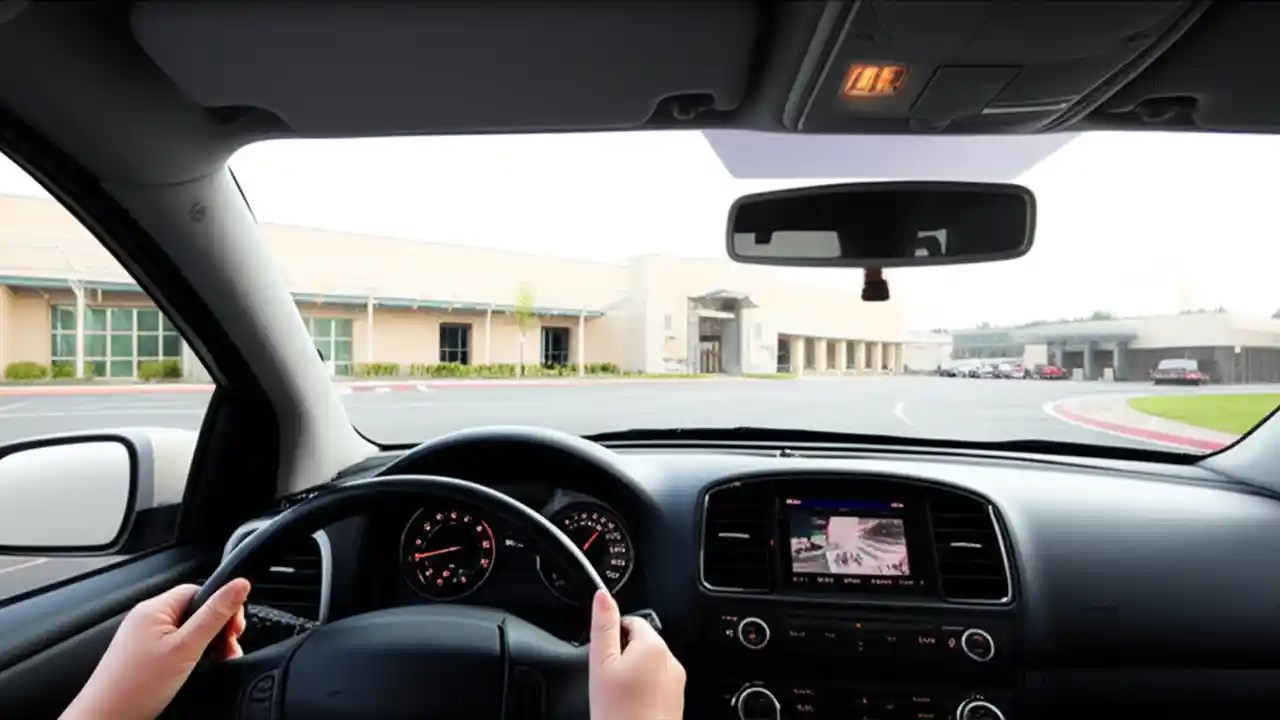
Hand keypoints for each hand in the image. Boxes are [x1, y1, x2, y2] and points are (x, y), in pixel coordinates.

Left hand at [61, 579, 250, 719]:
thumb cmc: (136, 687)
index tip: (234, 630)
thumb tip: (240, 584)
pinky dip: (189, 656)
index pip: (199, 591)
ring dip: (206, 644)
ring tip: (215, 663)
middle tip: (227, 649)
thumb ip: (215, 615)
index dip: (221, 607)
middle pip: (194, 611)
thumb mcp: (186, 648)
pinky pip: (173, 646)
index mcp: (154, 608)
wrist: (104, 719)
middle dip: (217, 629)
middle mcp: (146, 619)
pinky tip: (194, 670)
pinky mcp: (141, 657)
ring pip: (186, 631)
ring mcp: (142, 639)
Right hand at [589, 589, 685, 719]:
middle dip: (622, 656)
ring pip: (648, 666)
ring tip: (617, 697)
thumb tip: (603, 595)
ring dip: (632, 674)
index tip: (602, 657)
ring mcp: (676, 683)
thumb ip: (603, 626)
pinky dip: (642, 692)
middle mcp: (671, 661)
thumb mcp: (601, 664)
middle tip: (607, 680)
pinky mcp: (676, 702)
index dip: (612, 636)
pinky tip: (629, 707)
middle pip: (641, 643)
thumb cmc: (619, 714)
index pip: (631, 621)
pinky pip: (656, 686)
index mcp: (654, 645)